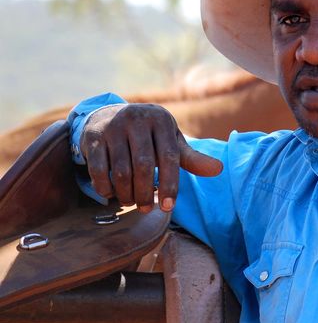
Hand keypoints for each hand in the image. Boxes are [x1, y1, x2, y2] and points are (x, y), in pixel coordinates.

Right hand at [80, 103, 222, 212]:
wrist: (110, 114)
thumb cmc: (149, 135)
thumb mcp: (171, 141)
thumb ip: (191, 158)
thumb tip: (219, 169)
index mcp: (162, 120)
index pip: (169, 157)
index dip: (170, 184)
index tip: (168, 207)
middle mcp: (137, 119)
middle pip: (143, 166)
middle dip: (145, 193)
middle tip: (146, 208)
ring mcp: (113, 126)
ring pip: (120, 170)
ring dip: (126, 193)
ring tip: (130, 201)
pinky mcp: (93, 136)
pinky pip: (98, 169)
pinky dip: (105, 187)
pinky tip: (111, 194)